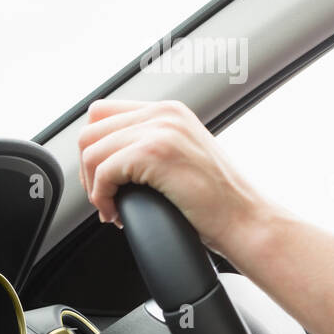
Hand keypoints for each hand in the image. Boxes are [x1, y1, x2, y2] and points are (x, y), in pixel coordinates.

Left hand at [76, 99, 271, 257]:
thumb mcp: (184, 158)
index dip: (96, 149)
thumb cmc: (218, 202)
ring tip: (112, 207)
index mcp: (170, 112)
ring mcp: (161, 130)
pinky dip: (102, 197)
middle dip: (88, 170)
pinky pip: (103, 171)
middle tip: (106, 197)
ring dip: (93, 186)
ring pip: (91, 151)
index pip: (103, 114)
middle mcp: (165, 114)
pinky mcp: (155, 152)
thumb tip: (107, 156)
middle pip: (90, 130)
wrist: (245, 221)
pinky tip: (117, 213)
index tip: (106, 179)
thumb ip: (152, 145)